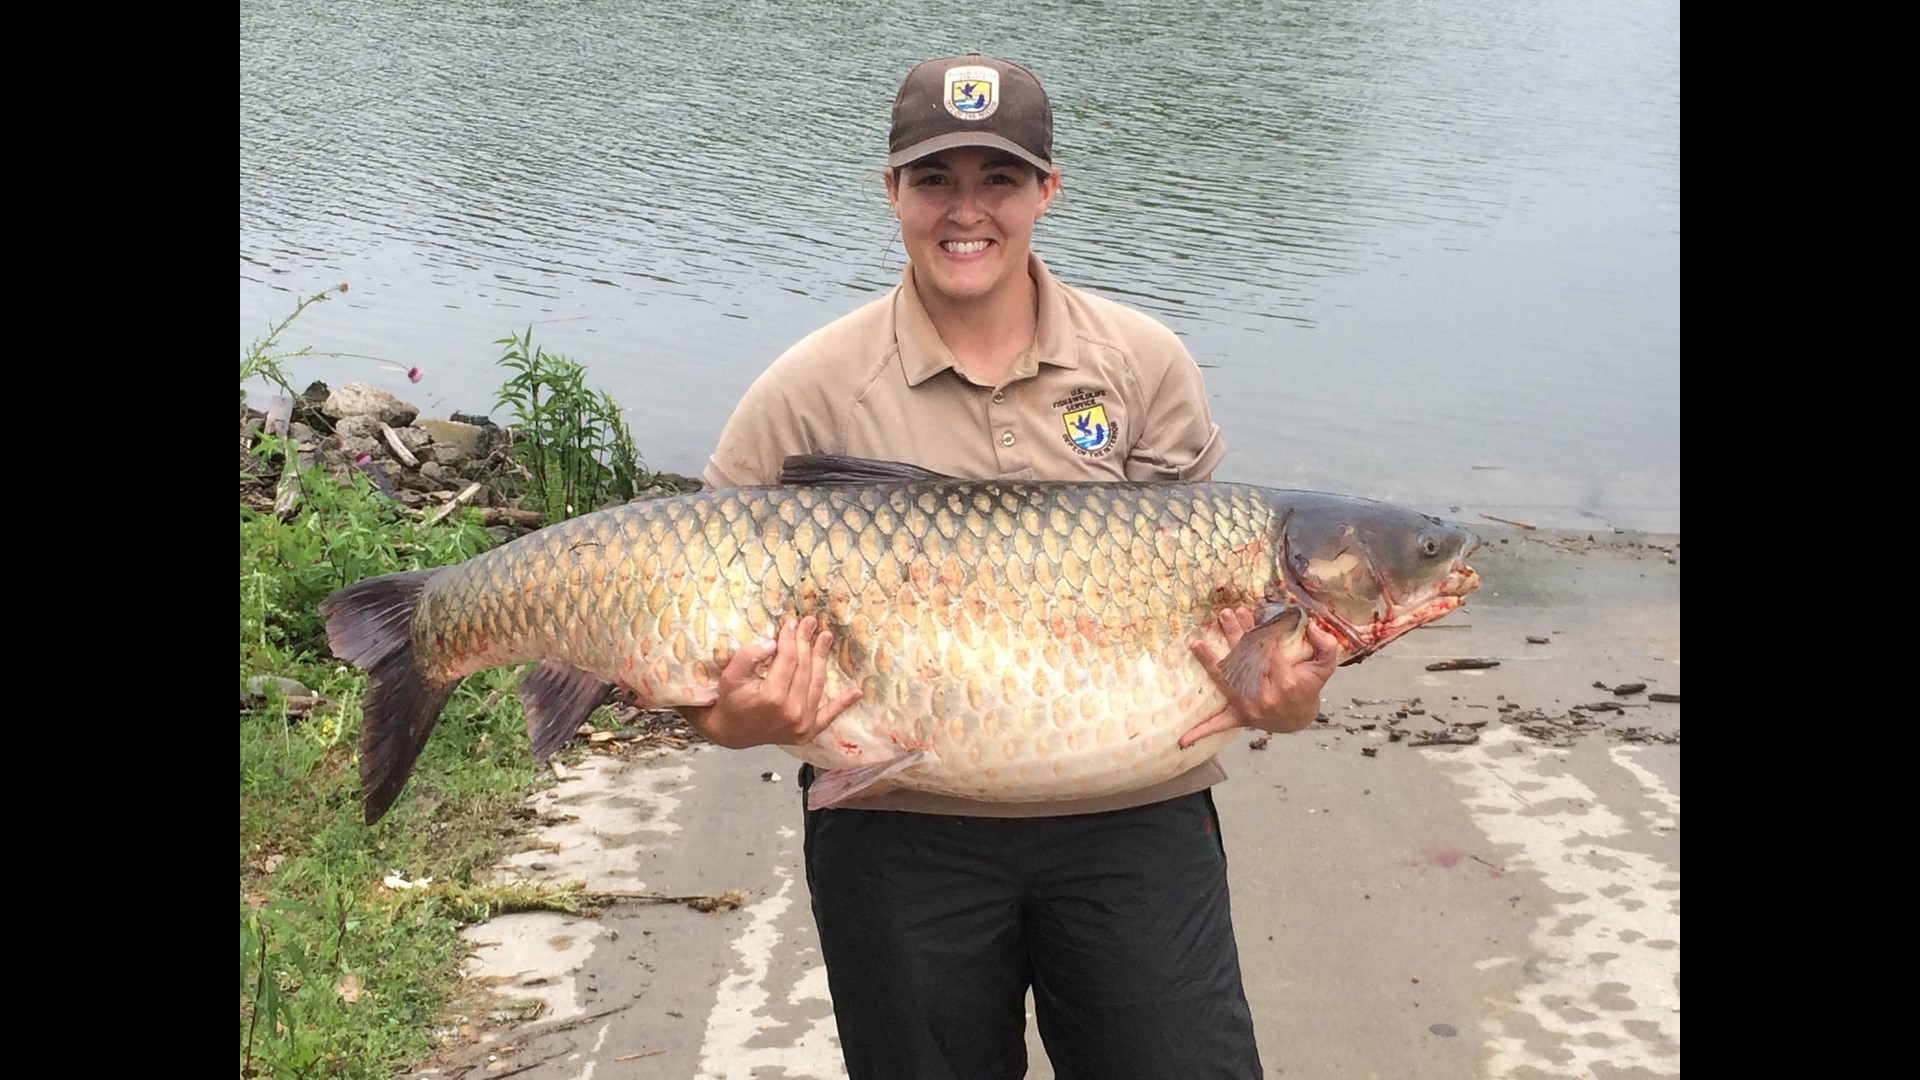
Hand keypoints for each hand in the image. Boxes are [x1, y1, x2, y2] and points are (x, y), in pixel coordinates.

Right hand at [679, 616, 862, 749]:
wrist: (731, 733)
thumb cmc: (730, 701)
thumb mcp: (730, 675)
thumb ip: (748, 656)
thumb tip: (773, 643)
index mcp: (772, 697)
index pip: (788, 659)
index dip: (790, 638)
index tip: (791, 622)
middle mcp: (792, 711)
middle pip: (805, 668)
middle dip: (807, 642)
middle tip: (811, 622)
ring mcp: (802, 724)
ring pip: (817, 683)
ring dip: (823, 658)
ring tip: (825, 637)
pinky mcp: (808, 732)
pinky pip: (829, 715)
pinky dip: (843, 703)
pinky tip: (857, 692)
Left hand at [1179, 607, 1339, 747]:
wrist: (1298, 719)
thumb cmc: (1308, 688)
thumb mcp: (1324, 668)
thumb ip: (1325, 646)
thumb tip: (1312, 625)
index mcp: (1286, 682)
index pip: (1269, 651)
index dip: (1259, 631)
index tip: (1249, 611)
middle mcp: (1265, 695)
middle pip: (1246, 661)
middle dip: (1235, 635)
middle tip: (1225, 614)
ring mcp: (1249, 707)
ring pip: (1227, 681)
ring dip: (1210, 661)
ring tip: (1196, 643)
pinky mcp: (1238, 717)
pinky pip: (1218, 725)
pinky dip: (1200, 732)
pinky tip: (1182, 739)